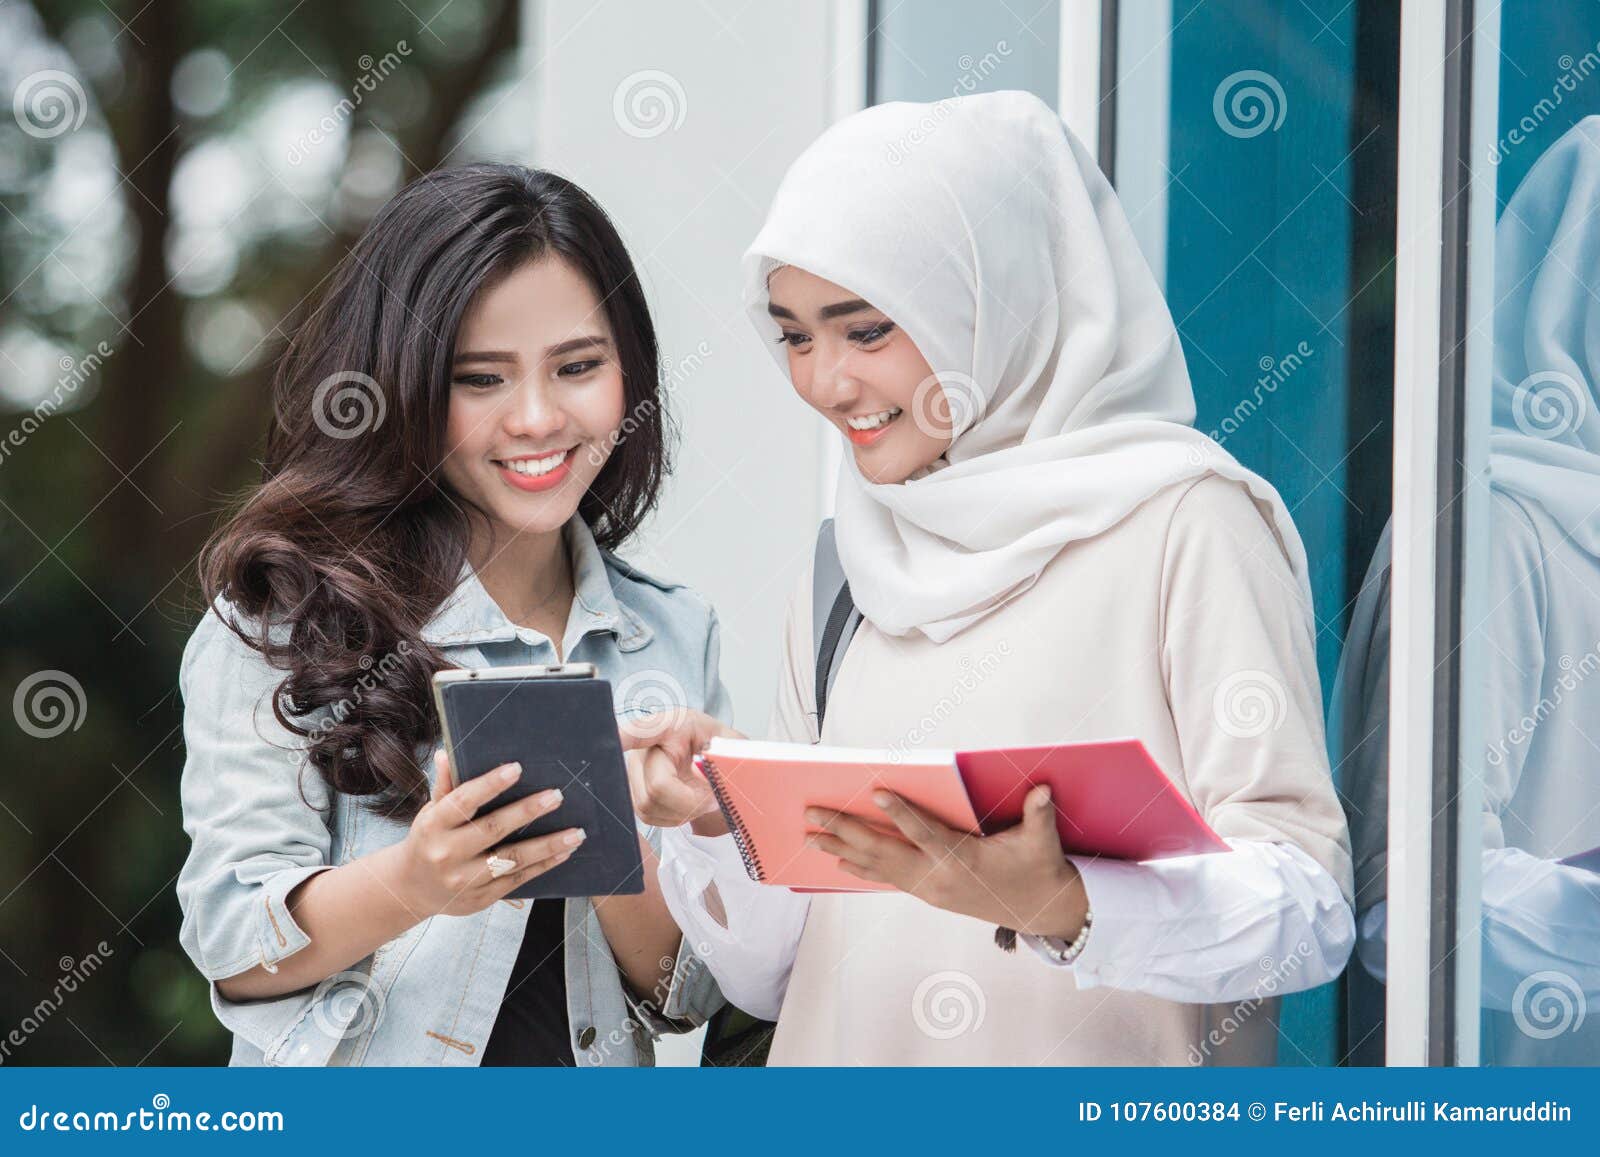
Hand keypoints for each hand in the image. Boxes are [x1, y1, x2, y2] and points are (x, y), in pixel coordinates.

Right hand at [394, 750, 586, 915]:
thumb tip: (449, 753)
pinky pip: (517, 879)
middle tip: (557, 796)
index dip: (490, 784)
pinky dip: (544, 865)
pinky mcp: (480, 898)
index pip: (464, 801)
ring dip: (548, 845)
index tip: (517, 768)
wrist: (411, 889)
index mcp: (433, 825)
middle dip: (528, 811)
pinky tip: (564, 852)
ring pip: (512, 859)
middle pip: (493, 829)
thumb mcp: (430, 812)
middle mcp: (447, 853)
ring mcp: (464, 880)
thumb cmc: (428, 840)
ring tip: (576, 832)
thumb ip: (446, 786)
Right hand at [619, 709, 742, 830]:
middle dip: (690, 801)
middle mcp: (644, 746)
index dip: (625, 736)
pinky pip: (646, 816)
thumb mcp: (733, 744)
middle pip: (657, 787)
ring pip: (649, 806)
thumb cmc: (718, 747)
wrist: (710, 760)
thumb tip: (707, 773)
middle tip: (712, 797)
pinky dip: (672, 817)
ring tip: (701, 798)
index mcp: (671, 725)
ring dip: (682, 812)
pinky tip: (685, 804)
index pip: (642, 730)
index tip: (615, 739)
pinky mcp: (632, 791)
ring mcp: (633, 770)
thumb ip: (728, 756)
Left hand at [804, 784, 1087, 938]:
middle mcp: (938, 878)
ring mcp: (929, 889)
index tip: (876, 792)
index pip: (926, 833)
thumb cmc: (1039, 869)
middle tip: (812, 813)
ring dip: (843, 851)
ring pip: (878, 868)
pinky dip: (861, 868)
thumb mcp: (1042, 842)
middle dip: (846, 831)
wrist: (1040, 912)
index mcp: (963, 860)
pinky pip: (887, 879)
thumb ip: (1039, 815)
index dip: (902, 814)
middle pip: (884, 852)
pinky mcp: (928, 894)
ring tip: (810, 838)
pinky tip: (839, 859)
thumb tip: (1043, 790)